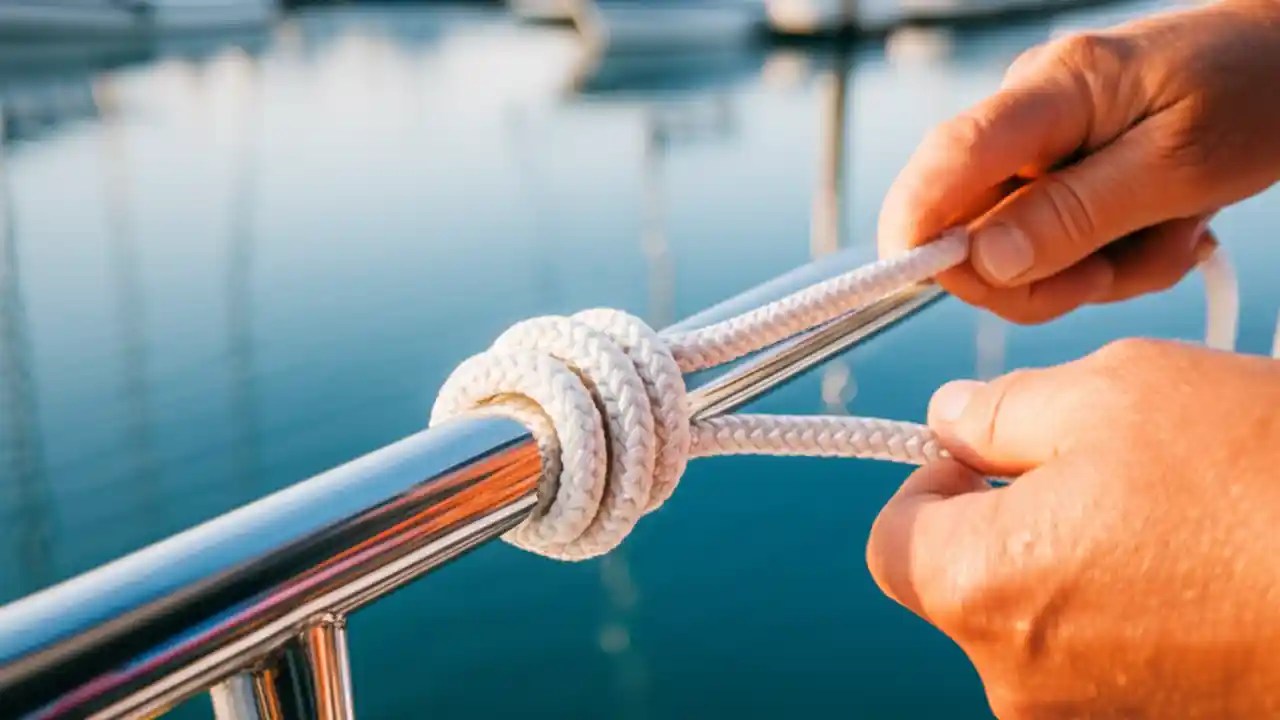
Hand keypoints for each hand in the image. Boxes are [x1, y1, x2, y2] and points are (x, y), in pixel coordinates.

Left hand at [865, 339, 1279, 717]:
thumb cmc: (1257, 479)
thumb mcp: (1113, 393)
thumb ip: (1002, 411)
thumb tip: (950, 421)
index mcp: (980, 588)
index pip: (892, 543)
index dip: (927, 486)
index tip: (982, 453)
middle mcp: (1018, 680)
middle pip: (962, 587)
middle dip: (1004, 521)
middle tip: (1090, 469)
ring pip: (1036, 623)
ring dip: (1071, 564)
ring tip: (1165, 515)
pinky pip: (1104, 660)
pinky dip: (1126, 611)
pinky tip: (1196, 567)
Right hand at [878, 0, 1279, 322]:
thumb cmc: (1253, 93)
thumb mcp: (1180, 166)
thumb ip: (1076, 214)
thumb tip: (978, 262)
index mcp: (1051, 91)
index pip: (948, 157)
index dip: (913, 224)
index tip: (916, 280)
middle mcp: (1026, 118)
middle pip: (971, 228)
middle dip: (1042, 275)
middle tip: (1117, 271)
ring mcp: (1039, 149)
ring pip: (1017, 254)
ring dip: (1094, 270)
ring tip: (1169, 234)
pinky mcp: (1060, 175)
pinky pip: (1055, 248)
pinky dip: (1111, 260)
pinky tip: (1164, 229)